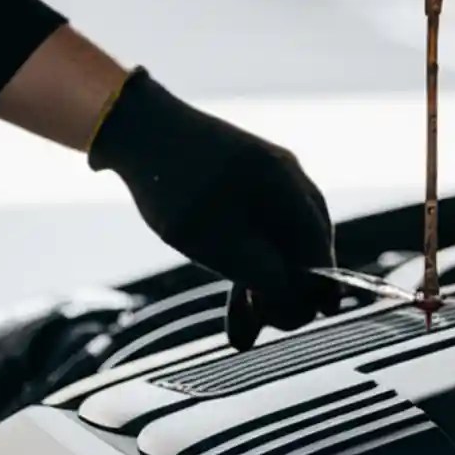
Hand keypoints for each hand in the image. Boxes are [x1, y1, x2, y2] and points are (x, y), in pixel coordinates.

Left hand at [88, 68, 339, 350]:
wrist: (136, 129)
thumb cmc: (172, 185)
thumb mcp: (215, 243)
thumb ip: (262, 275)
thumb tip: (298, 306)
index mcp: (287, 186)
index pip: (318, 250)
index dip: (314, 291)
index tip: (296, 321)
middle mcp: (288, 177)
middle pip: (305, 246)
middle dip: (286, 291)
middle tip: (262, 325)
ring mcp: (270, 175)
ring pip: (282, 240)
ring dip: (265, 281)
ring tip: (244, 325)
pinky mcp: (249, 178)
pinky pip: (263, 226)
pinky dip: (251, 259)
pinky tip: (238, 291)